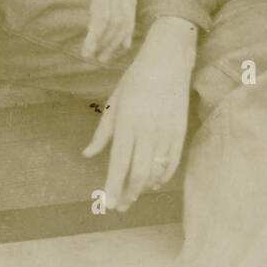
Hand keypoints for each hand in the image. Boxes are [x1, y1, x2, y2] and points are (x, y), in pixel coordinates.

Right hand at [40, 0, 136, 61]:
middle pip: (127, 15)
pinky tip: (86, 47)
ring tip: (94, 57)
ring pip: (115, 19)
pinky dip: (95, 34)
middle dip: (117, 40)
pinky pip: (101, 14)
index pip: (129, 3)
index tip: (118, 43)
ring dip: (105, 42)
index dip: (126, 26)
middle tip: (106, 58)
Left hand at [83, 17, 196, 210]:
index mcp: (126, 122)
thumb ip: (102, 132)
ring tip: (135, 195)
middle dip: (129, 193)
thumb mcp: (114, 102)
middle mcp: (146, 129)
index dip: (113, 186)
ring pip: (156, 169)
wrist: (168, 60)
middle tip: (121, 206)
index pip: (118, 163)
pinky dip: (163, 175)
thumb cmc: (136, 80)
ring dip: (145, 187)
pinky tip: (154, 182)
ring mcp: (165, 130)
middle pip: (138, 172)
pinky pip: (173, 160)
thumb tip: (87, 155)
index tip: (107, 203)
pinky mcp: (180, 129)